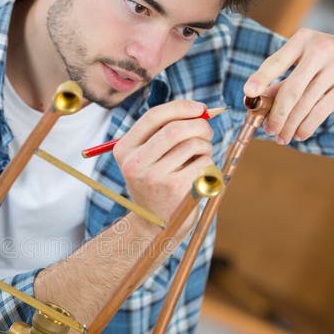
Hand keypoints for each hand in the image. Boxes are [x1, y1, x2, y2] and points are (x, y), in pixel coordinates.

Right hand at [113, 99, 213, 223]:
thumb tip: (200, 111)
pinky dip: (209, 164)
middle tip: (207, 132)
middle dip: (199, 125)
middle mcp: (135, 164)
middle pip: (175, 129)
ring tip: (201, 156)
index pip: (153, 117)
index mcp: (124, 150)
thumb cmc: (157, 183)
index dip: (181, 107)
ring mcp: (154, 178)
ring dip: (206, 146)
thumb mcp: (147, 158)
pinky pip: (204, 162)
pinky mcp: (175, 190)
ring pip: (193, 145)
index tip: (201, 108)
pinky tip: (200, 174)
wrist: (155, 225)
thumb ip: (164, 132)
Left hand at [244, 28, 333, 143]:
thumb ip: (285, 78)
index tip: (249, 92)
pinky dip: (307, 126)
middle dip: (276, 115)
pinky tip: (300, 134)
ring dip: (290, 125)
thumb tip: (258, 99)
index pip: (276, 61)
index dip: (261, 78)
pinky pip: (320, 111)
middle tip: (268, 130)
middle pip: (290, 90)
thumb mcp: (310, 62)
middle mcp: (320, 50)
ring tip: (282, 137)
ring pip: (304, 104)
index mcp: (304, 39)